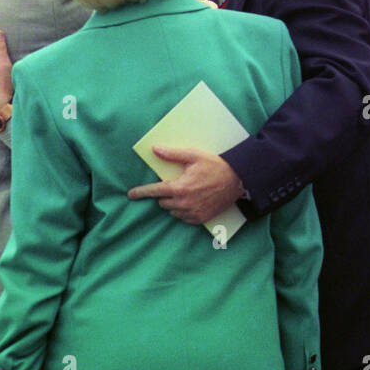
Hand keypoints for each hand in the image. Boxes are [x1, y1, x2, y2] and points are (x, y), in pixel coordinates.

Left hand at [128, 146, 243, 223]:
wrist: (238, 180)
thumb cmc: (216, 166)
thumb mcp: (194, 156)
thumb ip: (173, 154)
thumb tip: (155, 150)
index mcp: (179, 187)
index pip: (154, 191)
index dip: (141, 192)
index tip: (131, 194)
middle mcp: (183, 203)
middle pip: (162, 202)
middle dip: (166, 194)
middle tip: (178, 184)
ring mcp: (192, 213)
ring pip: (172, 211)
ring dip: (174, 203)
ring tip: (188, 192)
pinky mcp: (200, 219)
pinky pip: (183, 218)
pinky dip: (184, 211)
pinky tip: (194, 201)